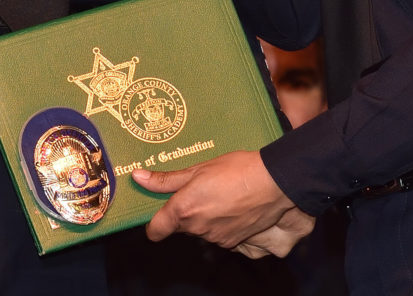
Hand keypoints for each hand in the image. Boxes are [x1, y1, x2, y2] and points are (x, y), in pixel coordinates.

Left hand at [132, 150, 311, 253]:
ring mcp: (216, 238)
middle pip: (181, 226)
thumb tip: (139, 177)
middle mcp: (197, 228)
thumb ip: (166, 179)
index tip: (158, 218)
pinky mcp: (234, 243)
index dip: (155, 225)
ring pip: (201, 230)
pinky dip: (223, 224)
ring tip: (221, 195)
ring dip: (206, 218)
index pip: (156, 230)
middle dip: (186, 212)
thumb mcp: (198, 169)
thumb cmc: (237, 170)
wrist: (273, 183)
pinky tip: (234, 207)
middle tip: (200, 191)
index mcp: (183, 210)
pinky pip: (220, 235)